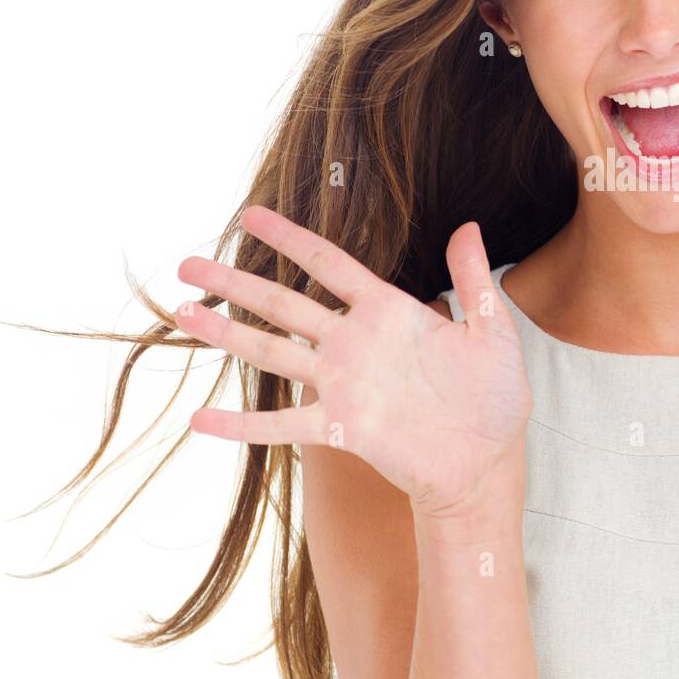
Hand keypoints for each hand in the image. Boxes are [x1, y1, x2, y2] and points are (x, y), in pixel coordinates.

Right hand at [174, 206, 532, 519]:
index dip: (291, 239)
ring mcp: (342, 386)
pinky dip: (241, 425)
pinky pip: (281, 425)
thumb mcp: (493, 332)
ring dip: (226, 335)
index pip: (330, 265)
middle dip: (236, 283)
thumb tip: (468, 226)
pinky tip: (200, 420)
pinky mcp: (339, 428)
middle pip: (284, 304)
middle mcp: (355, 344)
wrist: (488, 464)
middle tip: (188, 264)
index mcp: (389, 313)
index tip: (251, 215)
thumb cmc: (496, 399)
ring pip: (272, 353)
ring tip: (182, 314)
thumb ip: (473, 281)